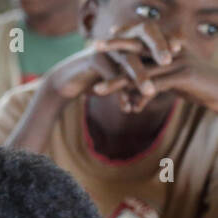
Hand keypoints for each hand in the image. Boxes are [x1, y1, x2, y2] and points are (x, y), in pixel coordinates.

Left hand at [92, 43, 217, 114]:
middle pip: (140, 47)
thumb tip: (136, 95)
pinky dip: (140, 98)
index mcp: (171, 47)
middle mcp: (174, 50)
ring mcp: (179, 61)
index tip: (110, 33)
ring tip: (98, 89)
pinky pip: (156, 86)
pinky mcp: (184, 75)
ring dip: (118, 82)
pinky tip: (130, 108)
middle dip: (116, 46)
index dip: (129, 34)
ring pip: (142, 71)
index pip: (146, 38)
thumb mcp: (175, 81)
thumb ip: (156, 82)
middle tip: (94, 45)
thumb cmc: (199, 87)